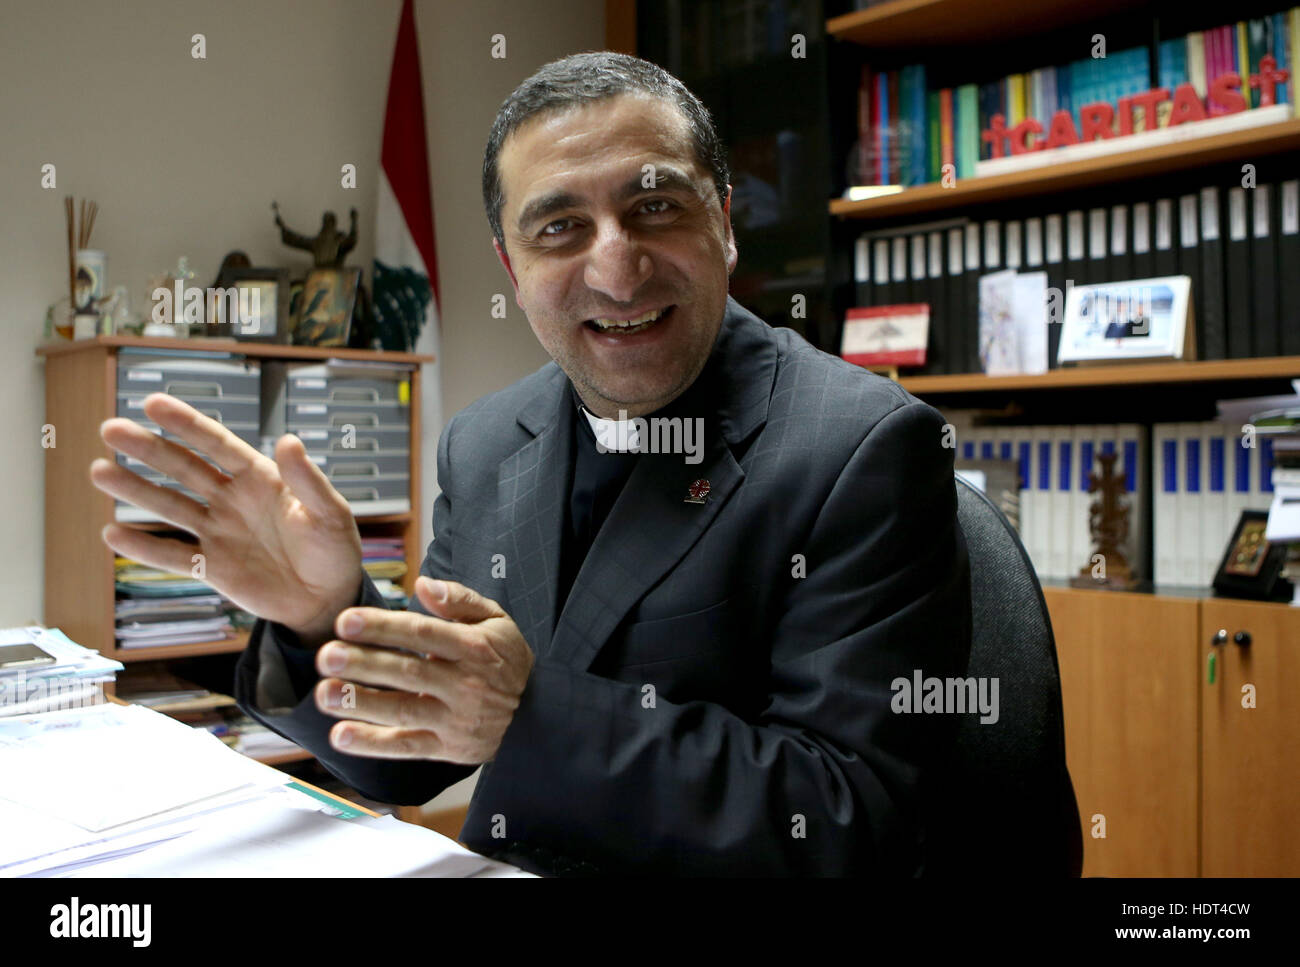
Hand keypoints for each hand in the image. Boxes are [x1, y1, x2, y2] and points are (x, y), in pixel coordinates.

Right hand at [91, 393, 363, 643]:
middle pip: (184, 469)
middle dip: (148, 449)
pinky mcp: (211, 567)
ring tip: (99, 472)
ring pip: (170, 507)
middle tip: (111, 429)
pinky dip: (144, 547)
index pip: (218, 445)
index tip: (153, 403)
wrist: (328, 598)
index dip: (187, 424)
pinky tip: (112, 534)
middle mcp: (232, 499)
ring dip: (135, 490)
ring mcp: (218, 532)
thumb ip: (308, 481)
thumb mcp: (330, 513)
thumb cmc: (334, 550)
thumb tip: (288, 440)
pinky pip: (172, 556)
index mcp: (261, 478)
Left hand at [314, 577, 533, 764]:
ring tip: (323, 694)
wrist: (537, 713)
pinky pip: (407, 745)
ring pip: (402, 710)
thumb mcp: (496, 620)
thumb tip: (423, 585)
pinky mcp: (447, 748)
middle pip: (407, 671)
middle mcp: (465, 684)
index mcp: (473, 647)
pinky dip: (372, 743)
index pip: (422, 633)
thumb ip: (460, 600)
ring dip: (360, 703)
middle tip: (327, 655)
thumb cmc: (506, 661)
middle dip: (363, 663)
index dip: (382, 627)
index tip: (346, 621)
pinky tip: (341, 735)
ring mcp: (455, 719)